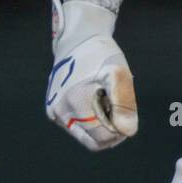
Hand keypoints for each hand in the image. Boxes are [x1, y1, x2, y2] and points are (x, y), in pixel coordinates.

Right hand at [46, 0, 138, 150]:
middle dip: (111, 131)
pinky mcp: (53, 111)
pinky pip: (76, 127)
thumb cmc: (101, 56)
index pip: (103, 137)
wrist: (76, 42)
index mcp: (77, 102)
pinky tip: (94, 100)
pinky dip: (89, 120)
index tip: (127, 113)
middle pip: (94, 140)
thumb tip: (128, 131)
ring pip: (84, 136)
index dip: (120, 131)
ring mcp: (55, 113)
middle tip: (120, 110)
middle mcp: (61, 111)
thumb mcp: (119, 72)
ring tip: (107, 102)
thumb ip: (124, 102)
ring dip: (100, 126)